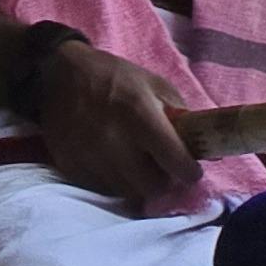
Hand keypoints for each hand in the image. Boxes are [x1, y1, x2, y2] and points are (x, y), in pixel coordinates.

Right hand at [31, 44, 203, 205]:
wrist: (55, 73)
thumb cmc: (113, 77)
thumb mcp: (154, 85)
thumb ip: (182, 116)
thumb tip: (210, 149)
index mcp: (140, 115)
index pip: (176, 163)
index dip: (190, 171)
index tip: (191, 169)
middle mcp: (114, 140)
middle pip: (153, 188)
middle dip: (163, 180)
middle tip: (161, 168)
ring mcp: (90, 157)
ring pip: (129, 193)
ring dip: (138, 182)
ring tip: (136, 163)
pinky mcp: (71, 166)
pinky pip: (103, 189)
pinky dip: (114, 180)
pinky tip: (112, 161)